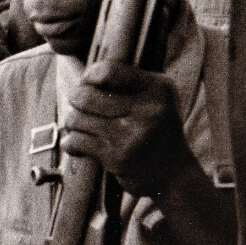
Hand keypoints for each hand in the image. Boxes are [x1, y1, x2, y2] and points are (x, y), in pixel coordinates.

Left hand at [60, 62, 195, 198]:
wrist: (174, 174)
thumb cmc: (159, 129)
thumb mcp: (158, 97)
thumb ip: (131, 81)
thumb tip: (86, 75)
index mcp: (158, 89)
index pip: (109, 71)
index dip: (89, 75)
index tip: (87, 82)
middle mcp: (147, 111)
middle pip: (87, 96)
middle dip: (75, 98)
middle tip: (77, 103)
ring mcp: (131, 135)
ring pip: (78, 119)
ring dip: (72, 121)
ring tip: (78, 123)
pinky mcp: (118, 157)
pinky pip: (77, 141)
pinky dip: (71, 142)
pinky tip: (77, 144)